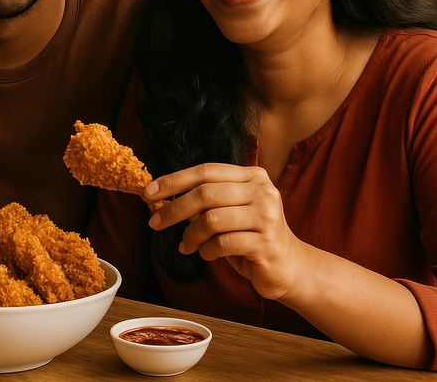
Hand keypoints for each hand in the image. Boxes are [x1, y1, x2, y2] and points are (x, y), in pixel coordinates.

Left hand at [144, 163, 304, 299]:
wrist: (288, 266)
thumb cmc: (250, 235)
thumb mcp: (229, 210)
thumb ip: (204, 200)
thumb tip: (160, 197)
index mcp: (252, 176)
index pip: (206, 171)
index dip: (174, 180)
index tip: (149, 192)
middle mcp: (262, 191)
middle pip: (206, 194)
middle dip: (174, 209)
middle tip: (155, 223)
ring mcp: (267, 217)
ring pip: (211, 220)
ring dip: (191, 235)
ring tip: (186, 245)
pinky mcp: (266, 244)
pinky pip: (223, 244)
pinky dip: (207, 251)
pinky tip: (207, 254)